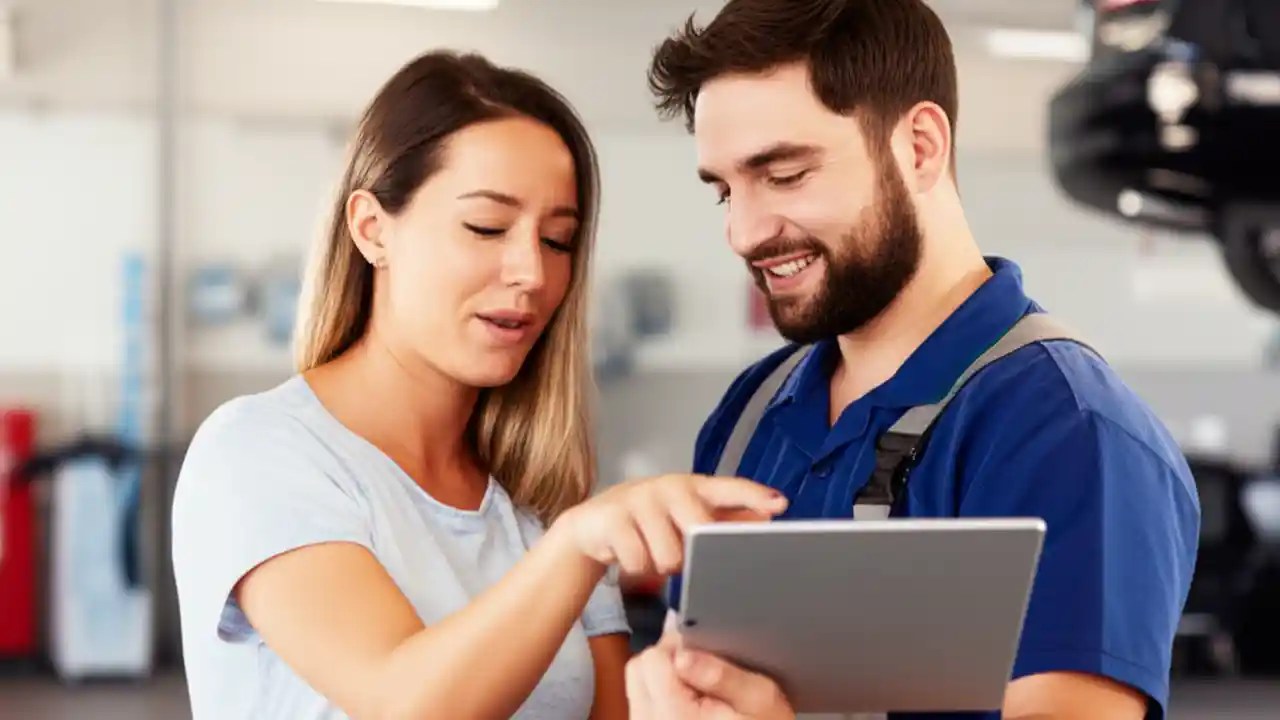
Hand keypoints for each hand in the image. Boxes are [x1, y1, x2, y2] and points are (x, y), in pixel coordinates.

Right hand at [554, 474, 786, 575]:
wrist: (593, 526)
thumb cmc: (650, 521)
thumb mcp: (686, 516)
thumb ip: (725, 518)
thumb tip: (767, 516)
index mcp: (692, 487)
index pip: (729, 488)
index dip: (754, 496)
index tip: (779, 505)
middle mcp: (668, 487)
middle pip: (699, 531)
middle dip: (692, 554)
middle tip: (678, 552)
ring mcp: (639, 500)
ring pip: (669, 557)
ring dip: (661, 566)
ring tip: (650, 552)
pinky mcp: (613, 518)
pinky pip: (639, 563)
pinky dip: (637, 570)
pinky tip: (629, 555)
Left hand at [626, 629, 794, 719]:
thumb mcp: (761, 700)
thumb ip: (722, 674)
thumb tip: (684, 654)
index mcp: (674, 715)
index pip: (653, 659)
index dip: (679, 646)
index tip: (705, 653)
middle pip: (639, 669)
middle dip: (668, 661)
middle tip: (703, 671)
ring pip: (639, 686)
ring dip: (664, 680)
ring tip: (701, 693)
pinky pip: (644, 705)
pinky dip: (663, 699)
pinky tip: (691, 708)